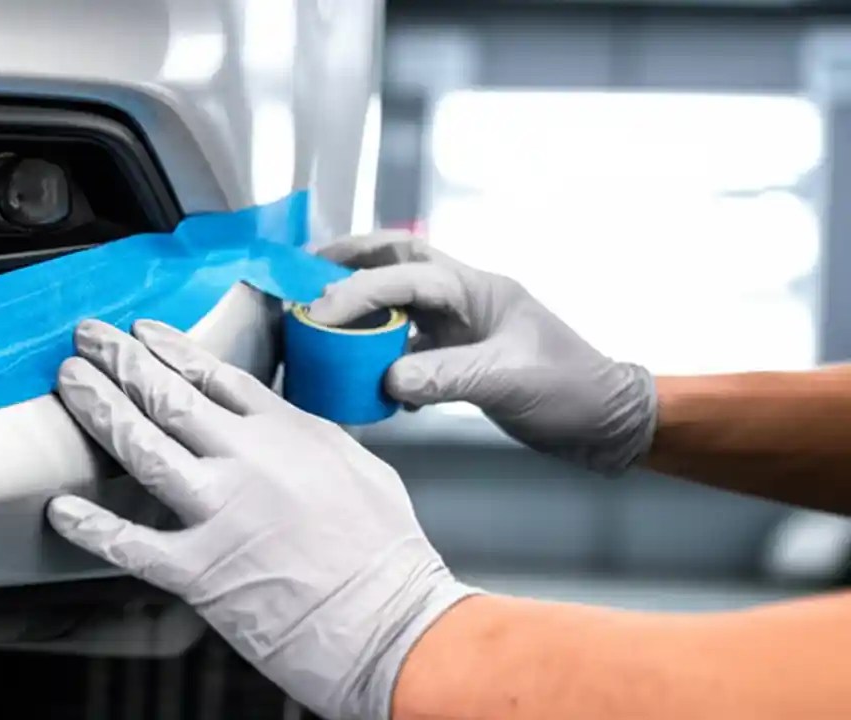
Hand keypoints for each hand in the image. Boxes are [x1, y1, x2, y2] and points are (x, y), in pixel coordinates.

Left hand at [46, 319, 477, 719]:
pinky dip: (90, 528)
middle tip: (88, 337)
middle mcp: (247, 463)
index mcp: (289, 433)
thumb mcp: (358, 467)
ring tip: (71, 382)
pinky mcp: (199, 571)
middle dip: (120, 360)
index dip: (171, 349)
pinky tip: (61, 509)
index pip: (216, 375)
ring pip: (142, 447)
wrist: (392, 627)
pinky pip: (130, 544)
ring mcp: (219, 514)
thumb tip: (279, 422)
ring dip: (100, 409)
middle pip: (169, 396)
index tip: (142, 331)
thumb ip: (307, 438)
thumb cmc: (387, 557)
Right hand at [307, 230, 656, 474]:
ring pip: (398, 300)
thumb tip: (384, 380)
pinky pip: (406, 344)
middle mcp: (464, 299)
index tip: (316, 314)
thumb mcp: (509, 381)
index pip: (404, 279)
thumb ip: (446, 377)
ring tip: (317, 315)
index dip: (356, 292)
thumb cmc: (569, 390)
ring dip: (359, 303)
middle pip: (397, 261)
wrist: (606, 423)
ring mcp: (460, 326)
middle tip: (303, 268)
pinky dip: (377, 351)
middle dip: (350, 259)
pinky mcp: (458, 357)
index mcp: (478, 290)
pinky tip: (358, 374)